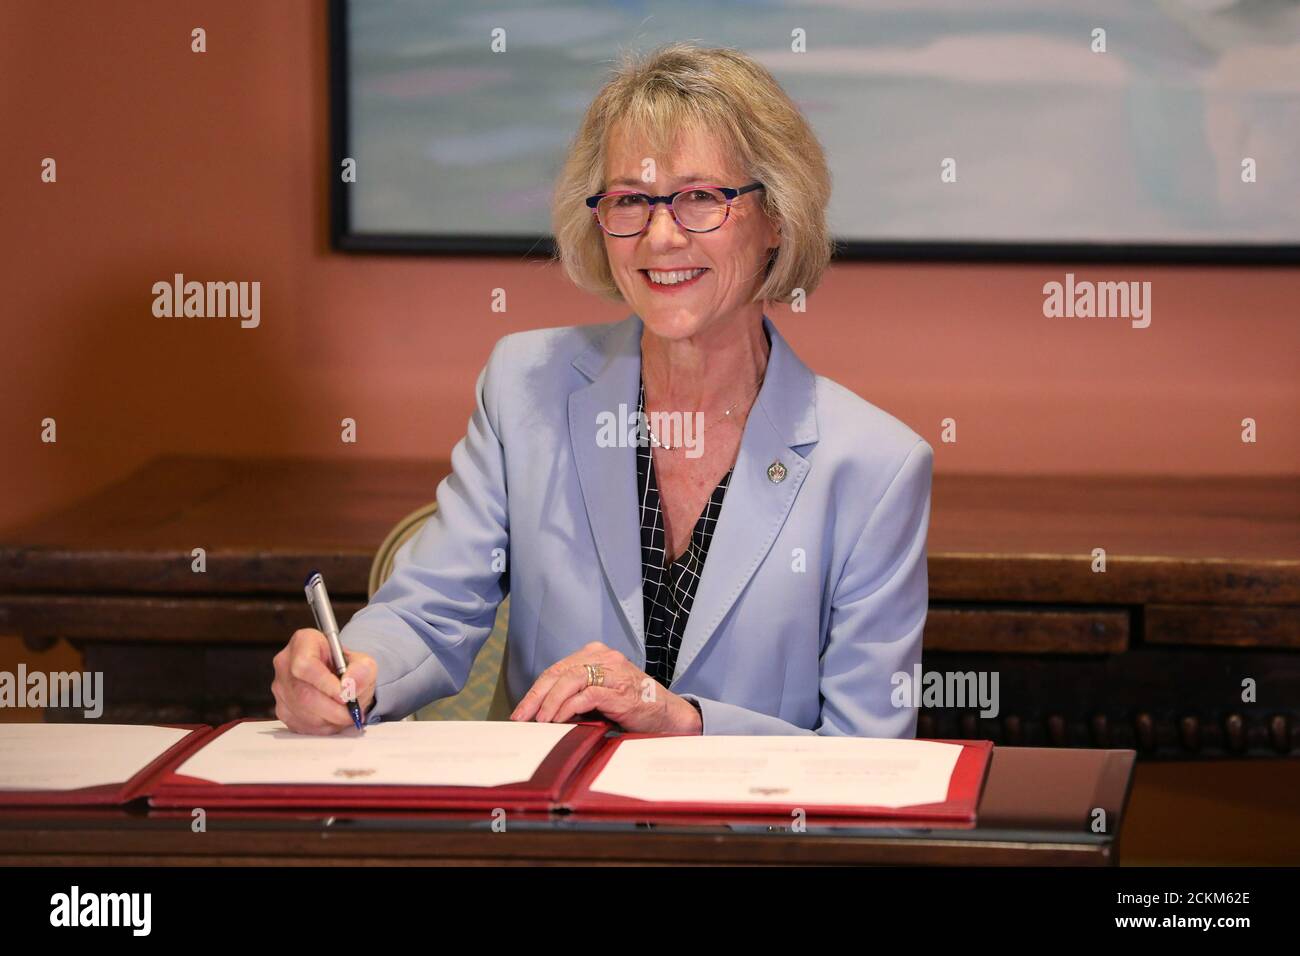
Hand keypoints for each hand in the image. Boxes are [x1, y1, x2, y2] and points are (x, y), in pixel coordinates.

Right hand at [271, 628, 376, 734]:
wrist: (340, 680)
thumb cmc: (347, 667)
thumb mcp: (363, 662)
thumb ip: (363, 669)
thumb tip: (352, 684)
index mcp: (303, 642)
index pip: (305, 665)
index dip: (325, 683)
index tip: (344, 694)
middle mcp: (286, 664)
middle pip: (303, 693)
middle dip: (333, 708)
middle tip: (352, 711)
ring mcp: (281, 688)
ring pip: (302, 712)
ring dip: (330, 719)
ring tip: (346, 713)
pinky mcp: (282, 709)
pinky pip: (301, 725)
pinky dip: (323, 727)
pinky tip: (334, 718)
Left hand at [509, 641, 701, 733]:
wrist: (669, 715)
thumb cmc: (634, 706)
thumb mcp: (602, 694)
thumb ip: (578, 694)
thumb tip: (543, 713)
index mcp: (596, 654)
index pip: (558, 669)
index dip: (536, 691)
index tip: (521, 711)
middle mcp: (603, 656)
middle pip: (559, 672)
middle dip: (536, 697)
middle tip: (521, 717)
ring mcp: (612, 670)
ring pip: (569, 680)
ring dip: (549, 703)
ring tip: (539, 721)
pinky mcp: (619, 688)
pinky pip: (585, 695)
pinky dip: (568, 708)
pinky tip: (558, 721)